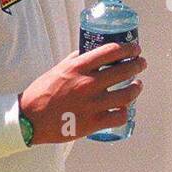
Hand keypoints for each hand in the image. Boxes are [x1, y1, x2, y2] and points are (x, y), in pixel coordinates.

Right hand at [20, 42, 145, 143]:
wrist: (30, 119)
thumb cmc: (42, 92)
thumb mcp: (58, 69)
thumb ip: (75, 60)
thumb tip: (90, 52)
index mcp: (78, 68)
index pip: (111, 51)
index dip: (128, 48)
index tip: (135, 48)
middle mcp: (88, 84)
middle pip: (124, 70)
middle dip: (137, 65)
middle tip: (141, 63)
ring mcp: (92, 104)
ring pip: (127, 94)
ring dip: (136, 88)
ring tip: (137, 85)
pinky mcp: (93, 123)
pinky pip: (119, 116)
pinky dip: (125, 111)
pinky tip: (124, 107)